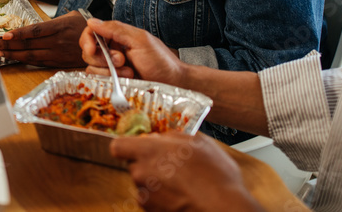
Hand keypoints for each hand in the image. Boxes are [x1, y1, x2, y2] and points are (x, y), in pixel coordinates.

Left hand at [0, 10, 86, 67]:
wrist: (102, 45)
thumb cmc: (83, 26)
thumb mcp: (71, 16)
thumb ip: (53, 20)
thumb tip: (34, 24)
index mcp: (60, 27)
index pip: (36, 31)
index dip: (19, 34)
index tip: (5, 35)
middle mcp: (57, 42)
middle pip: (29, 44)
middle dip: (8, 45)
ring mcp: (57, 54)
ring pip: (30, 55)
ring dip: (11, 54)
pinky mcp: (57, 63)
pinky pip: (37, 62)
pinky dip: (22, 60)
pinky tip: (11, 58)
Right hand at [80, 18, 185, 86]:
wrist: (172, 82)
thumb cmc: (161, 60)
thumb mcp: (139, 40)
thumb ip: (115, 29)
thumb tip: (93, 22)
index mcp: (117, 35)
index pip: (92, 32)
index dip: (87, 40)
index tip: (90, 48)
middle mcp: (112, 49)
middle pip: (88, 52)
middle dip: (103, 58)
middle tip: (121, 59)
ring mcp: (111, 66)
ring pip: (92, 67)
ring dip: (110, 70)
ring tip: (128, 70)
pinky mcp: (113, 80)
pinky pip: (99, 80)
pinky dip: (111, 79)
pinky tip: (126, 78)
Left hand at [111, 133, 263, 211]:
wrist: (223, 209)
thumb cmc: (214, 176)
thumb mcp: (198, 142)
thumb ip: (172, 136)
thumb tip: (163, 138)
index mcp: (148, 151)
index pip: (118, 146)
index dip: (128, 146)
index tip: (139, 145)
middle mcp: (141, 173)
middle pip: (134, 164)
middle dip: (149, 163)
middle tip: (172, 164)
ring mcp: (145, 196)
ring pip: (144, 183)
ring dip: (157, 181)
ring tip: (183, 183)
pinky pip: (152, 200)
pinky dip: (163, 198)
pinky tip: (182, 196)